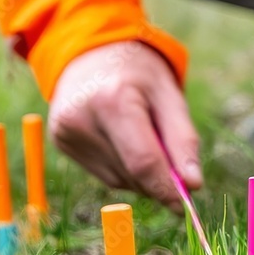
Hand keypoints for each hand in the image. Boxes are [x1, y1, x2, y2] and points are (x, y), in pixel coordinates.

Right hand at [48, 41, 201, 210]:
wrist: (91, 50)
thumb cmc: (139, 71)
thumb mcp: (170, 95)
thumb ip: (184, 140)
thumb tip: (194, 186)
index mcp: (113, 100)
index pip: (143, 161)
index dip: (167, 188)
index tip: (186, 205)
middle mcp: (82, 119)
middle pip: (131, 174)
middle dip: (158, 180)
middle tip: (175, 166)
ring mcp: (66, 132)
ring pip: (118, 180)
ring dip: (141, 174)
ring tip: (143, 135)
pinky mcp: (59, 142)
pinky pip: (104, 174)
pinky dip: (123, 167)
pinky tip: (123, 139)